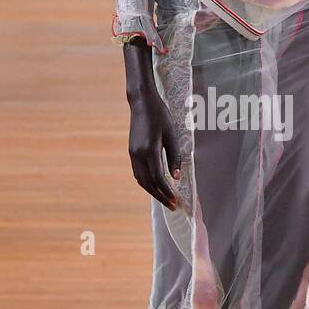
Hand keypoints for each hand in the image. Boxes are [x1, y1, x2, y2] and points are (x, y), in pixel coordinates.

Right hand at [128, 92, 180, 209]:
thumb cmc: (160, 115)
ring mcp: (133, 154)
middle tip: (172, 206)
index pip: (158, 178)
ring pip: (141, 180)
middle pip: (148, 183)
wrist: (141, 103)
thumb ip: (174, 156)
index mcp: (149, 150)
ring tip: (165, 199)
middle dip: (160, 196)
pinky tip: (156, 185)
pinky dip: (146, 182)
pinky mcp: (132, 152)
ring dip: (152, 191)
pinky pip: (138, 173)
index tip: (176, 201)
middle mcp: (138, 155)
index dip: (167, 192)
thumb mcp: (172, 134)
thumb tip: (176, 177)